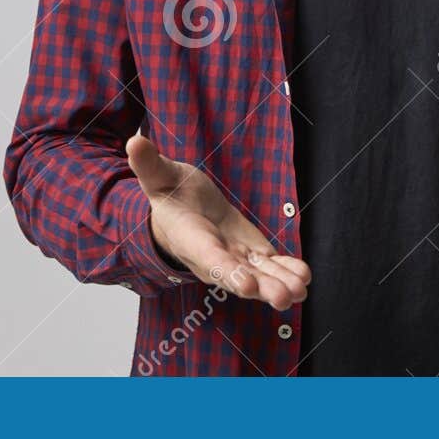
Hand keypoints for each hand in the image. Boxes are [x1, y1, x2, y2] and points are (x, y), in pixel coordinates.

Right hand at [126, 133, 310, 310]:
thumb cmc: (170, 195)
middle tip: (283, 297)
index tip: (245, 285)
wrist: (181, 210)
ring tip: (300, 289)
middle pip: (239, 276)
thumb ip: (149, 164)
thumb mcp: (158, 176)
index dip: (228, 272)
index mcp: (191, 239)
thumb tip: (135, 141)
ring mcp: (235, 258)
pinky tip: (303, 277)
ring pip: (258, 275)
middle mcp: (214, 257)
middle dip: (262, 287)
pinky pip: (270, 266)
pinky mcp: (251, 253)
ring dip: (280, 283)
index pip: (210, 258)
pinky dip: (286, 271)